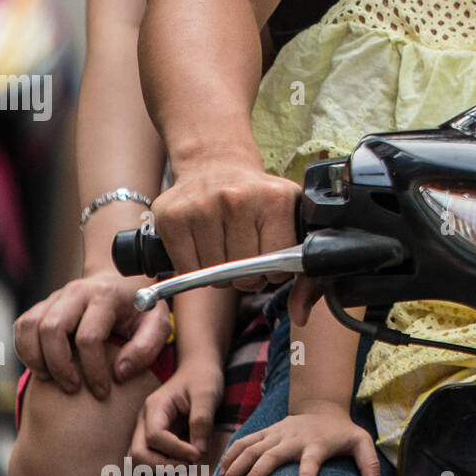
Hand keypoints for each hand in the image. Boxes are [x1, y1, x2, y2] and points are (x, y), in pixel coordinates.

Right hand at [14, 270, 172, 399]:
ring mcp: (57, 296)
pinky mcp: (44, 304)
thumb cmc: (140, 308)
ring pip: (31, 326)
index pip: (89, 336)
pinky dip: (25, 350)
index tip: (103, 390)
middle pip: (52, 329)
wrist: (123, 281)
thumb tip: (120, 373)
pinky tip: (43, 366)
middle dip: (60, 366)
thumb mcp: (158, 323)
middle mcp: (78, 291)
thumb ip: (147, 347)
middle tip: (73, 387)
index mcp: (106, 295)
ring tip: (54, 379)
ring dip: (37, 359)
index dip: (93, 370)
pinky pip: (22, 326)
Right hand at [130, 357, 224, 470]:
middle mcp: (145, 421)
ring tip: (188, 464)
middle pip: (137, 453)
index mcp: (155, 406)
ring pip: (138, 460)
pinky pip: (149, 460)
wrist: (198, 368)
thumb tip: (199, 452)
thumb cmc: (203, 377)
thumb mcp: (207, 392)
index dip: (175, 450)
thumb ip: (202, 420)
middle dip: (163, 465)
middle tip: (191, 464)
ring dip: (161, 468)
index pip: (154, 437)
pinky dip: (163, 467)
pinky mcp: (153, 440)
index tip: (198, 454)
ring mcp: (146, 431)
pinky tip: (183, 463)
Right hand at [151, 159, 299, 288]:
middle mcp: (236, 200)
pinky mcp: (172, 217)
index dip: (272, 271)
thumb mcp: (289, 214)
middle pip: (243, 274)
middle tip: (244, 252)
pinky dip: (196, 267)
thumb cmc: (256, 197)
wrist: (215, 163)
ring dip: (220, 273)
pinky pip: (187, 269)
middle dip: (245, 275)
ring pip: (214, 276)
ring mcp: (201, 207)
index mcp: (274, 199)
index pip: (275, 264)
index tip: (268, 257)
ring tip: (224, 246)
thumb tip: (302, 312)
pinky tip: (204, 245)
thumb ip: (304, 264)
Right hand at [217, 402, 383, 475]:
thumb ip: (369, 463)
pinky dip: (231, 454)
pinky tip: (219, 471)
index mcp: (316, 443)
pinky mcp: (267, 431)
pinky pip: (245, 440)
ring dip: (237, 465)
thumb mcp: (360, 442)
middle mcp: (293, 437)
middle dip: (257, 472)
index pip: (311, 460)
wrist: (324, 405)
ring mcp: (277, 433)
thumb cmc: (341, 430)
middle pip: (272, 454)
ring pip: (253, 447)